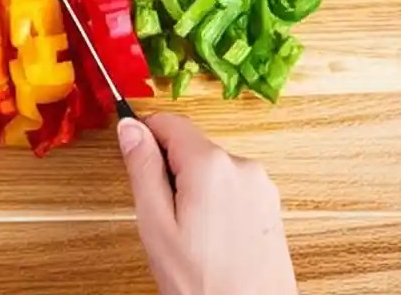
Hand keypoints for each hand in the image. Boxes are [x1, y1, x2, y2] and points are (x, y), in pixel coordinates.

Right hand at [117, 114, 297, 294]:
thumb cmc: (203, 284)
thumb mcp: (156, 225)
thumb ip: (142, 169)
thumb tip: (130, 127)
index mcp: (211, 165)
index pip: (170, 122)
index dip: (145, 135)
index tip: (133, 155)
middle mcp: (242, 166)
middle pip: (192, 146)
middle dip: (170, 171)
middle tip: (162, 216)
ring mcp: (261, 186)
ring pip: (211, 169)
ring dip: (193, 189)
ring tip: (189, 236)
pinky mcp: (270, 206)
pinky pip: (232, 188)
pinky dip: (215, 204)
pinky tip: (211, 240)